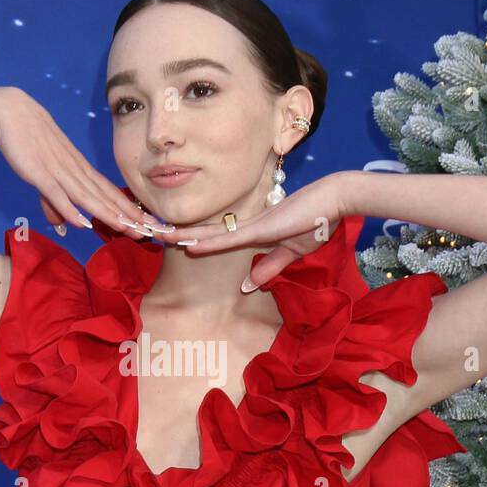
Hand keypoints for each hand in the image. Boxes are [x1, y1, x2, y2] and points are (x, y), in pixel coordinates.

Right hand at [0, 86, 159, 236]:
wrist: (10, 111)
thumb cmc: (29, 141)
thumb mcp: (44, 177)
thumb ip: (53, 203)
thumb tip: (63, 226)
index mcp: (80, 169)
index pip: (111, 192)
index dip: (130, 209)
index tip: (149, 223)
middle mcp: (76, 171)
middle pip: (106, 197)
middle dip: (129, 215)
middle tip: (152, 231)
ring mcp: (59, 171)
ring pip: (88, 197)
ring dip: (108, 214)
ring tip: (128, 229)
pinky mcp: (39, 172)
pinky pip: (57, 194)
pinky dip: (70, 209)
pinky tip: (82, 224)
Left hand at [155, 172, 350, 291]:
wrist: (334, 201)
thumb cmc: (317, 221)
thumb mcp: (292, 252)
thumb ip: (270, 267)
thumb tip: (249, 285)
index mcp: (253, 231)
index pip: (217, 237)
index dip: (194, 238)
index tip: (172, 240)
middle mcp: (247, 226)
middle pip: (206, 233)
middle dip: (179, 235)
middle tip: (153, 235)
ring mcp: (252, 226)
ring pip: (210, 234)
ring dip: (184, 237)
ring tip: (159, 238)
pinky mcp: (261, 229)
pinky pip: (228, 239)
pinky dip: (207, 243)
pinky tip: (188, 245)